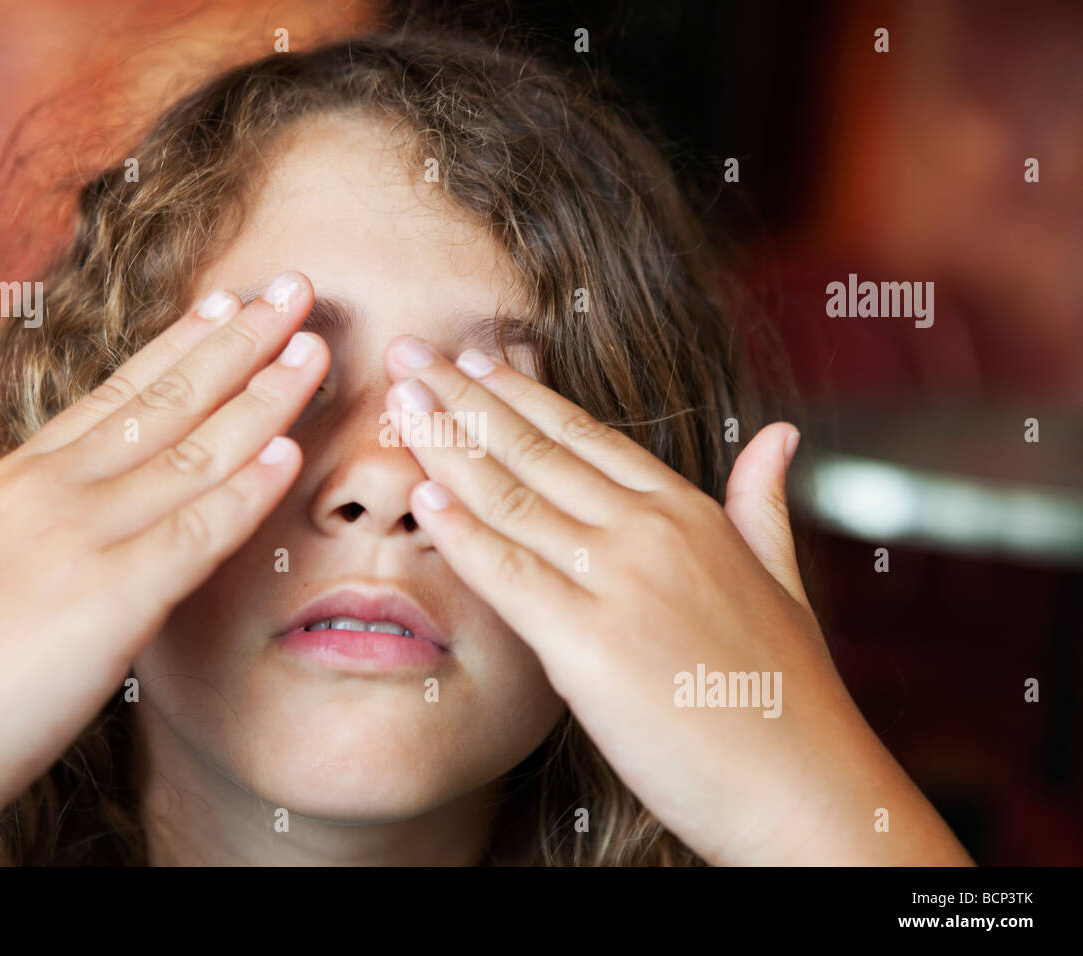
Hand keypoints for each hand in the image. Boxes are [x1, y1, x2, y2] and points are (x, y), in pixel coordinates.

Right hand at [0, 272, 328, 863]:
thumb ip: (58, 530)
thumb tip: (121, 515)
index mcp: (20, 478)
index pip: (118, 391)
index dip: (184, 342)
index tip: (229, 301)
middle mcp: (49, 489)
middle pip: (164, 398)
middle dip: (239, 339)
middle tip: (296, 287)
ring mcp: (77, 537)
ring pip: (192, 450)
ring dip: (264, 396)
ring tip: (316, 350)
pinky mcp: (105, 599)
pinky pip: (196, 531)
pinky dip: (248, 488)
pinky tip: (292, 451)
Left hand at [384, 335, 973, 865]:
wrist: (804, 786)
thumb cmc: (789, 694)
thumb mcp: (782, 577)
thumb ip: (762, 502)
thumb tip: (778, 432)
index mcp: (690, 512)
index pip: (584, 434)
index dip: (520, 392)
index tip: (473, 357)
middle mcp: (650, 532)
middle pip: (536, 448)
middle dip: (462, 394)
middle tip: (408, 350)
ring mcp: (619, 582)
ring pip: (513, 495)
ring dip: (446, 442)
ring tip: (399, 397)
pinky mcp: (588, 644)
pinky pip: (507, 574)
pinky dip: (460, 532)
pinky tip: (420, 495)